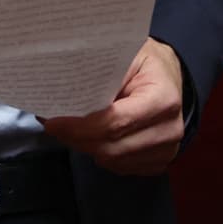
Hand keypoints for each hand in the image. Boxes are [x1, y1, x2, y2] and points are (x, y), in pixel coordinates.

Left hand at [38, 37, 184, 175]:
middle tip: (55, 125)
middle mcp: (169, 129)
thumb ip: (96, 77)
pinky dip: (103, 154)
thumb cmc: (144, 63)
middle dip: (77, 138)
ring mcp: (168, 149)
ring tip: (74, 127)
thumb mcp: (123, 56)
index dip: (79, 127)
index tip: (53, 121)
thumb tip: (60, 95)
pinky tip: (96, 136)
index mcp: (162, 99)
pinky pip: (122, 168)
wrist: (168, 75)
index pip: (114, 123)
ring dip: (88, 147)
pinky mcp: (160, 161)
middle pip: (111, 148)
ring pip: (113, 161)